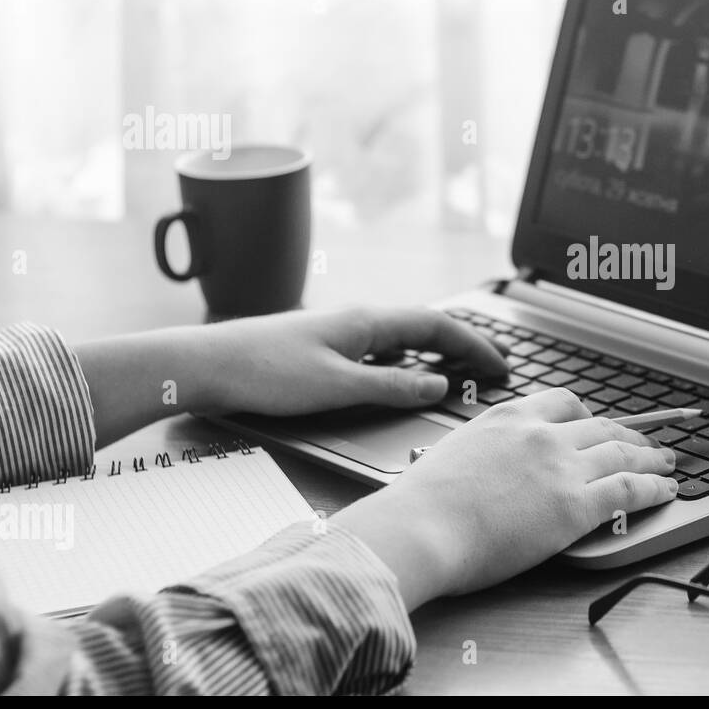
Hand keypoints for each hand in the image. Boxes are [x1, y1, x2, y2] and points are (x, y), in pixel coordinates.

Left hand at [74, 306, 506, 446]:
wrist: (206, 364)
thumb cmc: (264, 372)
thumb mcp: (337, 386)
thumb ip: (392, 386)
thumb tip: (439, 387)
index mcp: (368, 322)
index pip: (438, 326)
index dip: (475, 345)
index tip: (503, 365)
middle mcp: (358, 321)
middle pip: (427, 326)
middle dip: (466, 344)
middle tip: (499, 363)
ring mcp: (341, 333)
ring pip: (405, 337)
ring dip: (439, 351)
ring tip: (465, 370)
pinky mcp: (324, 348)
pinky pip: (383, 348)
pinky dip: (410, 359)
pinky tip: (409, 375)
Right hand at [333, 388, 678, 609]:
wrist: (421, 528)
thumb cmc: (423, 504)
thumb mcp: (453, 454)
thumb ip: (484, 451)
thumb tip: (490, 467)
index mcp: (509, 416)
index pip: (564, 403)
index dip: (590, 416)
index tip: (600, 424)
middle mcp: (542, 434)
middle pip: (601, 427)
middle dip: (631, 435)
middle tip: (646, 443)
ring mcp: (562, 467)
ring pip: (623, 453)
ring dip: (652, 458)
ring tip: (668, 463)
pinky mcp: (577, 505)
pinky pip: (630, 489)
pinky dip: (655, 487)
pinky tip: (666, 490)